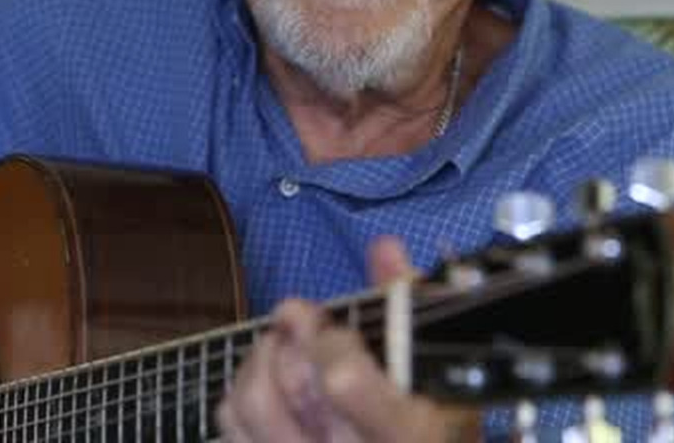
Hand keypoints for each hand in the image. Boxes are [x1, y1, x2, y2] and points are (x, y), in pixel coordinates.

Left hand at [218, 237, 479, 441]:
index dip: (327, 340)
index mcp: (405, 430)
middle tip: (297, 315)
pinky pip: (234, 427)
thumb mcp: (437, 365)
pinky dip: (240, 391)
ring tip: (280, 341)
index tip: (325, 320)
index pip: (343, 379)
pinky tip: (268, 375)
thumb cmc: (439, 413)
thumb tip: (384, 248)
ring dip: (259, 357)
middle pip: (287, 390)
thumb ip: (407, 303)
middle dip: (286, 337)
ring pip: (250, 407)